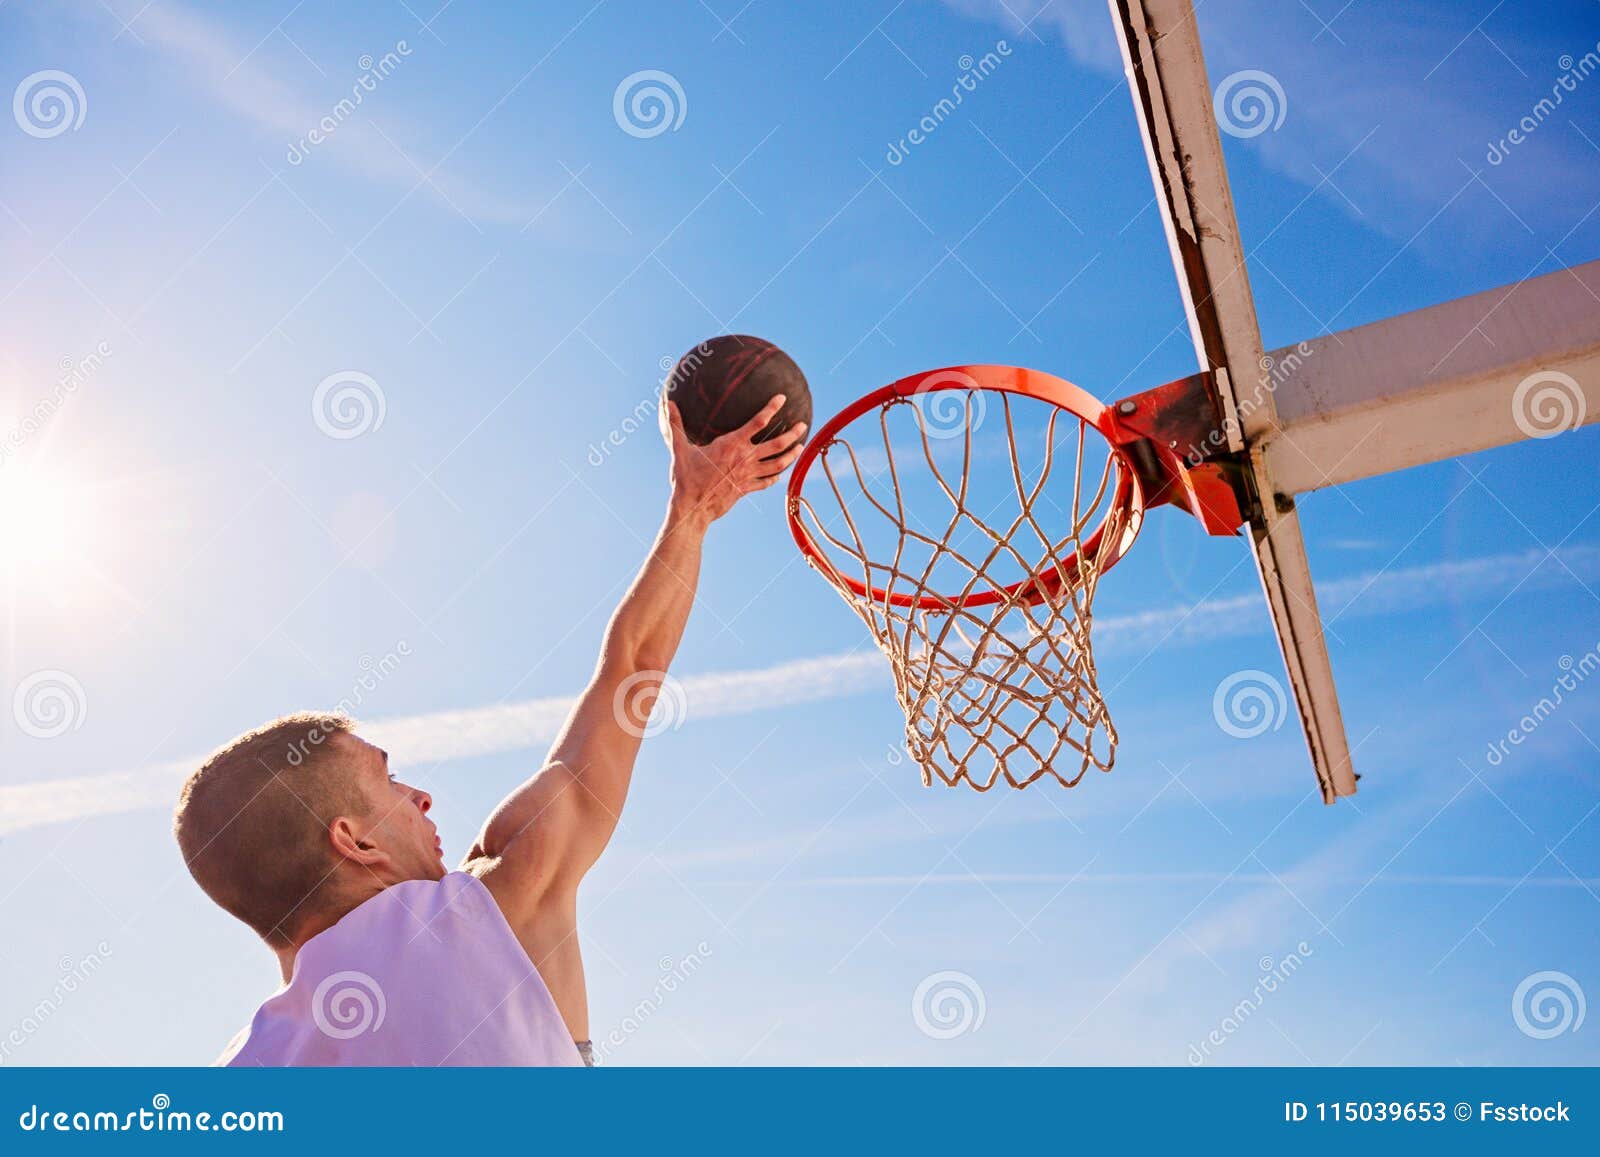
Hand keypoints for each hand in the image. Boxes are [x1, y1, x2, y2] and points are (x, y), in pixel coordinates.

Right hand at [661, 394, 807, 524]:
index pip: (758, 422)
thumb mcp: (679, 449)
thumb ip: (676, 425)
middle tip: (803, 425)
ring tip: (800, 447)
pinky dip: (776, 476)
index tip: (781, 398)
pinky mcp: (747, 489)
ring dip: (792, 455)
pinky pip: (767, 482)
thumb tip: (669, 403)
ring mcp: (749, 475)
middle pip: (778, 444)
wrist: (693, 508)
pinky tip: (779, 474)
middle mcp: (745, 458)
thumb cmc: (686, 478)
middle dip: (793, 433)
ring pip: (778, 464)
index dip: (771, 408)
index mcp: (732, 444)